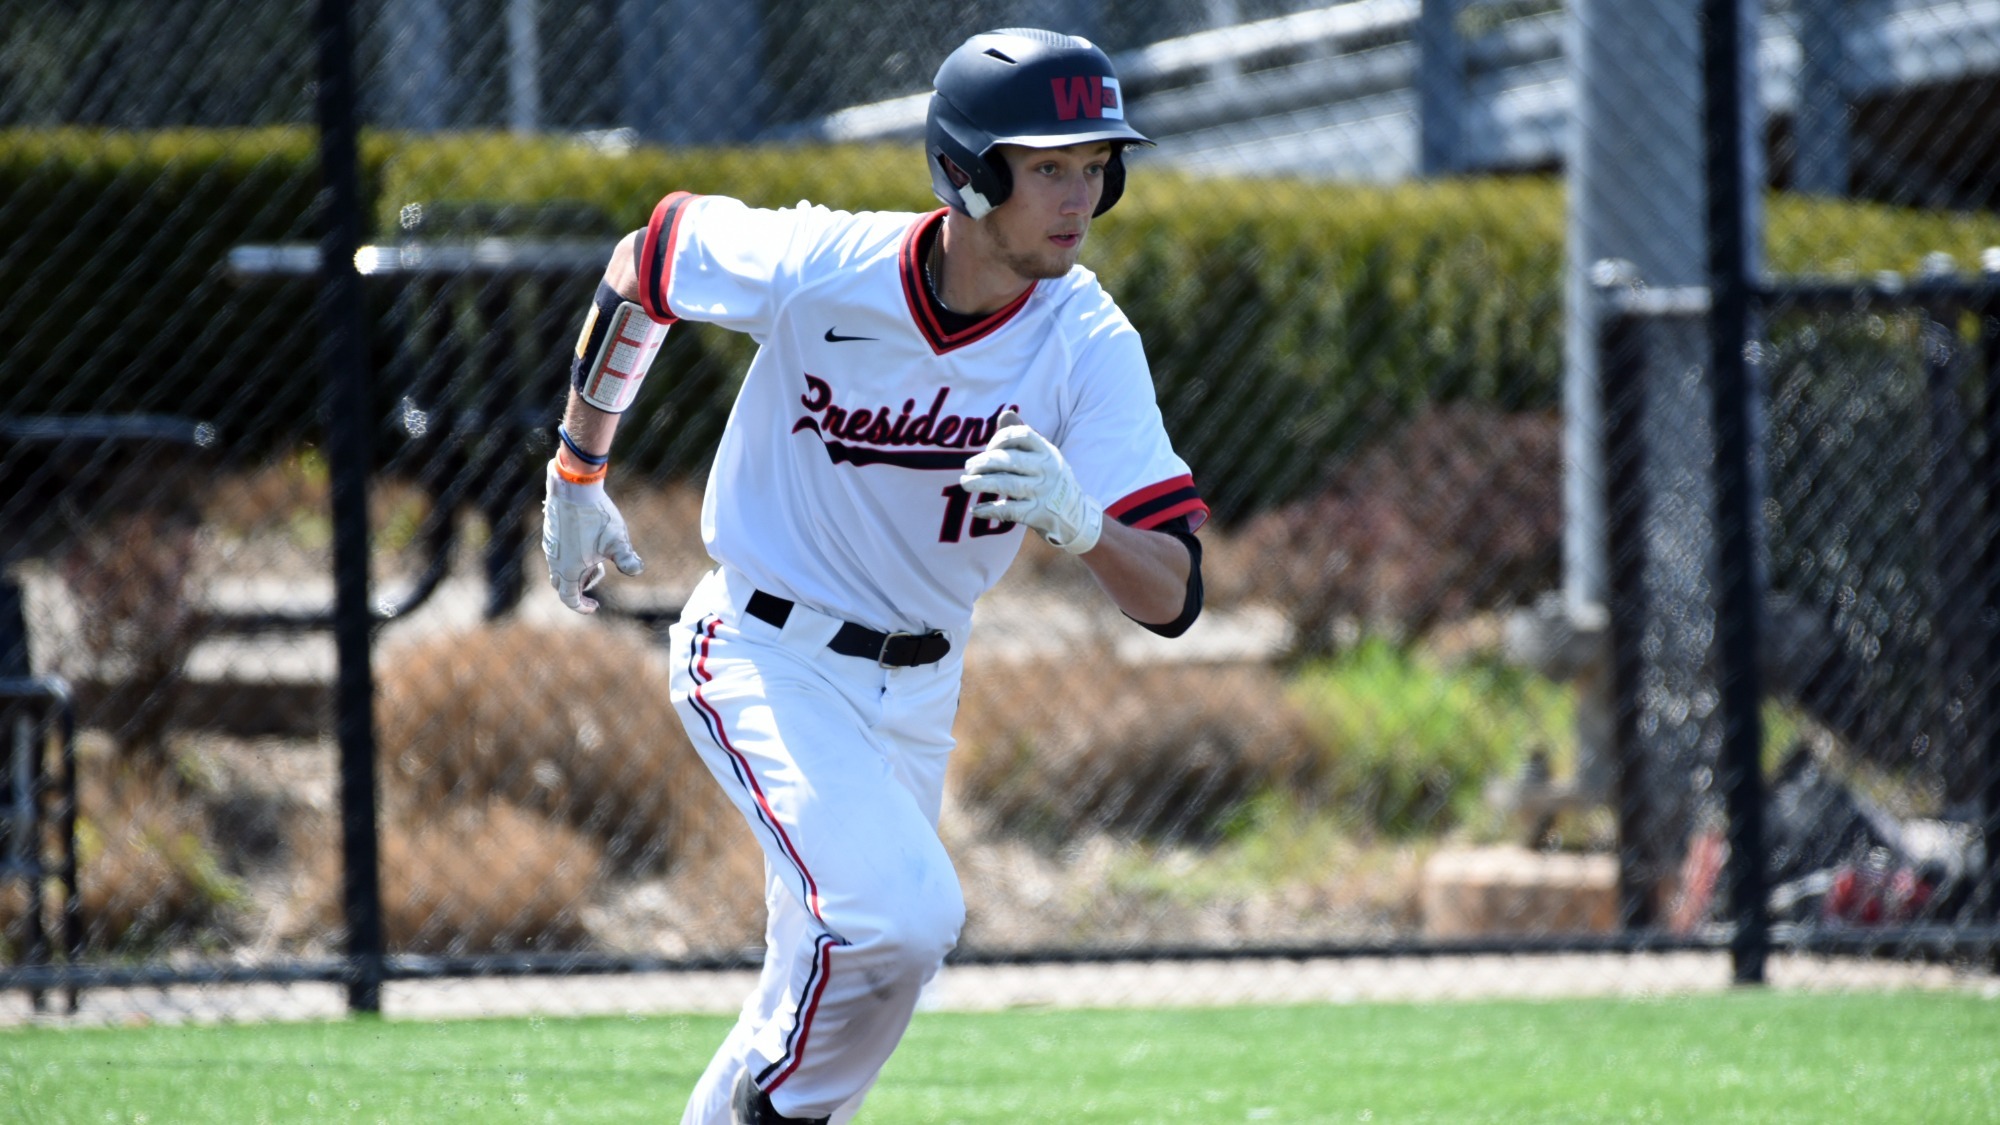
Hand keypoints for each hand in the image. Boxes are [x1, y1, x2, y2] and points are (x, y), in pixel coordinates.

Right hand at [541, 460, 643, 612]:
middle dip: (580, 588)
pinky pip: (557, 553)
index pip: (569, 599)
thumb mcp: (617, 541)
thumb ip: (627, 560)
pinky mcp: (550, 532)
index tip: (595, 606)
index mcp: (568, 570)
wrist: (575, 487)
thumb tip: (637, 570)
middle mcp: (554, 560)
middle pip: (562, 585)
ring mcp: (550, 546)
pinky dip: (570, 556)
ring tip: (596, 555)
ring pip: (559, 568)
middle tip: (599, 575)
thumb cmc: (597, 516)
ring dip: (576, 570)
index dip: (581, 606)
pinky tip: (587, 541)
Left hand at [959, 410, 1101, 553]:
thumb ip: (1023, 437)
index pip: (1022, 435)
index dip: (999, 439)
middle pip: (1009, 460)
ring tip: (965, 483)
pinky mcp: (1037, 514)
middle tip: (967, 467)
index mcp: (1048, 452)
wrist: (1076, 516)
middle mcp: (1047, 470)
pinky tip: (976, 509)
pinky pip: (1008, 510)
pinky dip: (989, 509)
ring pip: (1006, 485)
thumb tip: (1004, 413)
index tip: (988, 448)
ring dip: (981, 483)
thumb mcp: (1044, 456)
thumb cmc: (1052, 481)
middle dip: (983, 462)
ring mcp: (1043, 493)